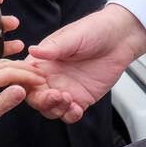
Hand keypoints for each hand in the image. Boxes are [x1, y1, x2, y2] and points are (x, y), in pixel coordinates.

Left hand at [0, 62, 39, 146]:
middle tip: (41, 77)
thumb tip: (23, 89)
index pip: (9, 73)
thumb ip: (4, 103)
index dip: (28, 76)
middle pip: (3, 65)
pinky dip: (2, 73)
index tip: (43, 81)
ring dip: (14, 69)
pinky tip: (11, 80)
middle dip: (23, 69)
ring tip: (30, 78)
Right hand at [22, 3, 145, 122]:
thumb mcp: (72, 36)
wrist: (120, 39)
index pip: (25, 77)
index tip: (35, 84)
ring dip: (55, 109)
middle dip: (42, 101)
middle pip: (35, 98)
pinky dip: (70, 115)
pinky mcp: (82, 98)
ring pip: (50, 109)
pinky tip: (76, 109)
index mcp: (43, 61)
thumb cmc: (94, 30)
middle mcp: (51, 77)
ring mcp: (66, 89)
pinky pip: (70, 114)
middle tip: (54, 95)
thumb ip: (53, 47)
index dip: (26, 84)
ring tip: (68, 99)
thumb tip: (33, 50)